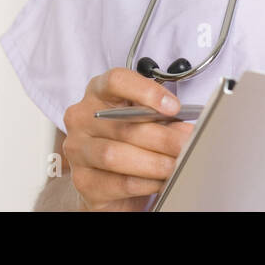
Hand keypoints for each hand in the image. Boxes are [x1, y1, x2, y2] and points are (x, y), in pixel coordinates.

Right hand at [61, 67, 194, 211]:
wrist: (106, 181)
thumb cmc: (126, 143)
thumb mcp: (144, 122)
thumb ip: (162, 121)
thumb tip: (185, 130)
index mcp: (98, 93)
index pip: (116, 81)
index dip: (146, 92)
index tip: (173, 107)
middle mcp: (82, 118)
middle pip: (123, 123)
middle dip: (162, 137)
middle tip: (186, 144)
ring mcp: (78, 150)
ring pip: (115, 155)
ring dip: (153, 162)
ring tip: (175, 165)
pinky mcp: (83, 181)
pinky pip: (118, 182)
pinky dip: (145, 183)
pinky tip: (160, 181)